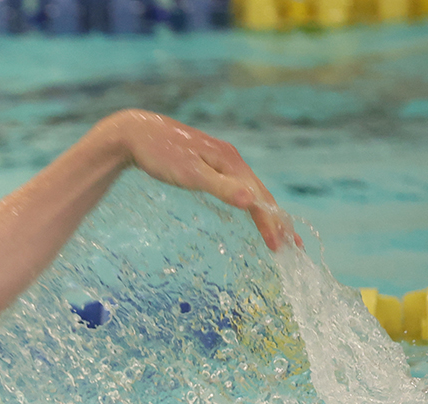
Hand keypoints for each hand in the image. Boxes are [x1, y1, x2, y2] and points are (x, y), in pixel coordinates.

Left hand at [101, 110, 298, 251]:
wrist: (136, 133)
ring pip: (250, 188)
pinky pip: (237, 184)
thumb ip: (220, 187)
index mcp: (231, 162)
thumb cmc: (160, 155)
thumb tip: (251, 201)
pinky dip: (249, 200)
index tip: (280, 247)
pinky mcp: (209, 162)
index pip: (259, 197)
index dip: (271, 222)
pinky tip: (249, 206)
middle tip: (291, 246)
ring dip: (266, 211)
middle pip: (260, 193)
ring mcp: (221, 159)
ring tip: (277, 232)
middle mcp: (231, 159)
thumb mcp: (190, 174)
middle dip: (277, 219)